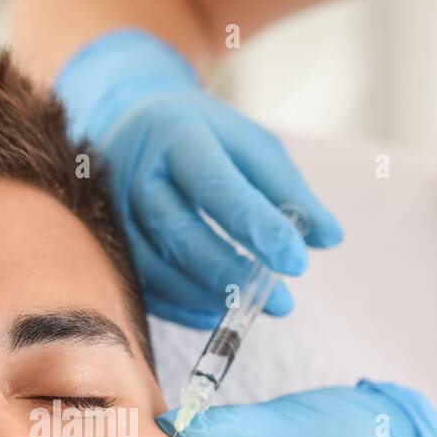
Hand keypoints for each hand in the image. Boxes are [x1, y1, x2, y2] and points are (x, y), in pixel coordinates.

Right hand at [54, 28, 342, 328]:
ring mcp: (114, 213)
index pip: (217, 187)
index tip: (297, 262)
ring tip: (252, 307)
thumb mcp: (249, 146)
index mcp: (178, 135)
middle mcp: (137, 173)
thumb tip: (329, 238)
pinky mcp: (107, 245)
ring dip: (208, 295)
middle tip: (280, 302)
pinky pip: (143, 286)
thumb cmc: (202, 139)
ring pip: (157, 267)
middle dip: (232, 273)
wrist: (128, 125)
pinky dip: (181, 306)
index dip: (258, 228)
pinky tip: (216, 311)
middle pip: (180, 233)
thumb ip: (288, 191)